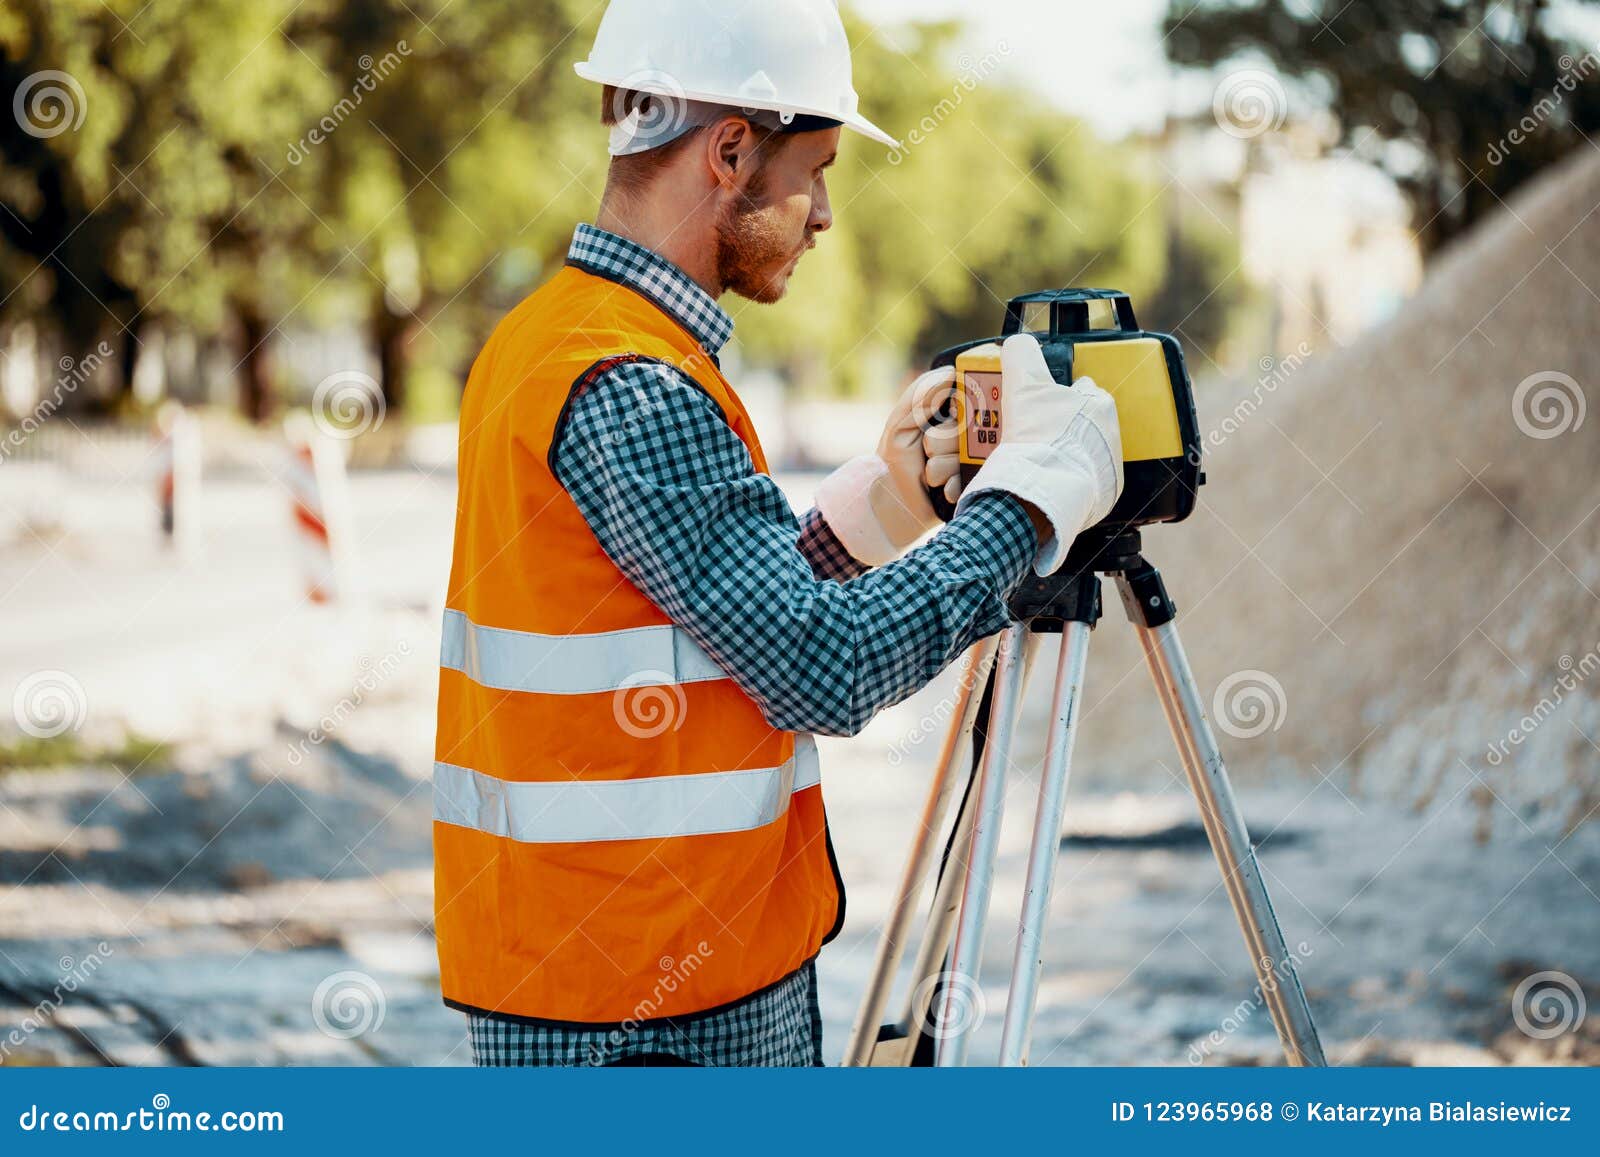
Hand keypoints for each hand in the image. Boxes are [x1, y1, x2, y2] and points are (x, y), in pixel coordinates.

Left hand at [815, 366, 956, 565]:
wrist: (891, 503)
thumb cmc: (894, 460)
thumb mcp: (900, 422)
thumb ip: (920, 395)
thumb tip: (951, 373)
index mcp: (952, 417)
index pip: (971, 401)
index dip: (957, 410)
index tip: (947, 416)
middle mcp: (967, 438)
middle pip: (968, 430)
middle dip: (941, 443)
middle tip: (926, 452)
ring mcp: (972, 463)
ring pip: (964, 457)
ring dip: (939, 468)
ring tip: (928, 476)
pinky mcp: (973, 486)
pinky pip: (968, 481)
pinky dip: (949, 487)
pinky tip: (939, 491)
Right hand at [954, 333, 1122, 574]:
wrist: (1046, 493)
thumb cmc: (1042, 438)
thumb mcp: (1025, 384)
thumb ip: (1020, 354)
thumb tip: (1017, 341)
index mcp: (1097, 403)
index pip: (1076, 388)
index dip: (1048, 393)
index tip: (1030, 402)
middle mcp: (1108, 433)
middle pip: (1073, 421)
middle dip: (1048, 423)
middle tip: (1021, 431)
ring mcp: (1106, 465)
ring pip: (1074, 450)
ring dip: (1053, 451)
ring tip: (1025, 456)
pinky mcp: (1100, 494)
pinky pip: (1075, 478)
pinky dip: (1058, 476)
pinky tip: (1037, 476)